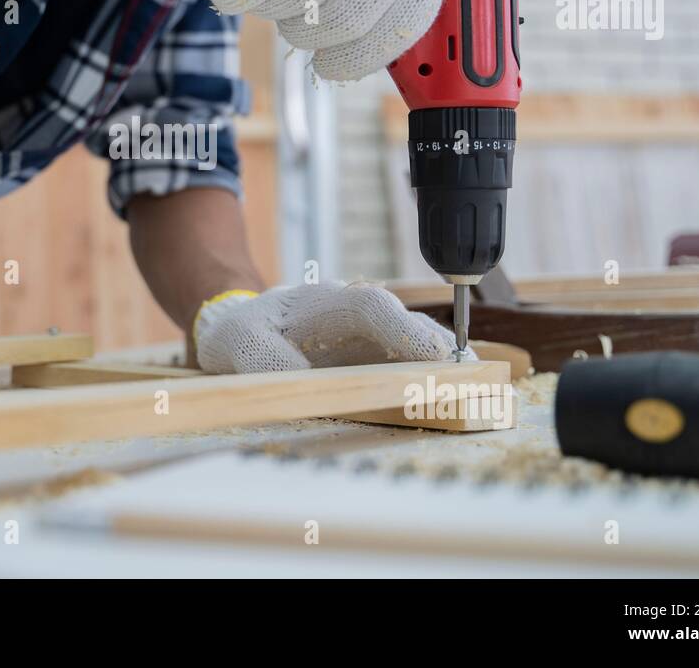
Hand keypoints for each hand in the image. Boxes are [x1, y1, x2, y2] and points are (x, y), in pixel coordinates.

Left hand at [193, 281, 469, 373]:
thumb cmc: (241, 336)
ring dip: (434, 364)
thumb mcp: (238, 345)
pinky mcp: (368, 358)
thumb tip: (300, 377)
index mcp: (322, 303)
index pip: (369, 307)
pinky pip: (400, 364)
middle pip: (400, 321)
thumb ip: (264, 358)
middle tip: (461, 374)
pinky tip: (441, 396)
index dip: (403, 328)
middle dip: (432, 346)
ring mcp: (364, 335)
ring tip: (462, 388)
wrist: (237, 332)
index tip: (433, 352)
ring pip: (408, 342)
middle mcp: (352, 314)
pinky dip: (422, 378)